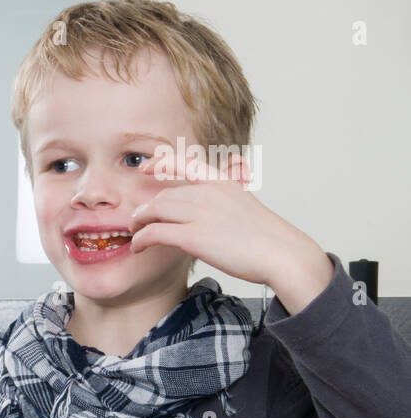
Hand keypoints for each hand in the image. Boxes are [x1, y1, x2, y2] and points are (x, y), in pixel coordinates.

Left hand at [130, 153, 332, 312]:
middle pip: (163, 196)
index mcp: (222, 183)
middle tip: (137, 221)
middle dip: (145, 208)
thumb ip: (222, 206)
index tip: (144, 168)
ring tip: (134, 233)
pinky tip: (138, 247)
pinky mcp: (193, 235)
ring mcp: (200, 213)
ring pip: (154, 210)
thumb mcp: (244, 209)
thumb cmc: (267, 239)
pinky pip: (154, 232)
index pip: (184, 163)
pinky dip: (141, 239)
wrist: (282, 254)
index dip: (160, 163)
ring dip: (138, 223)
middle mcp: (208, 193)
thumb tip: (205, 217)